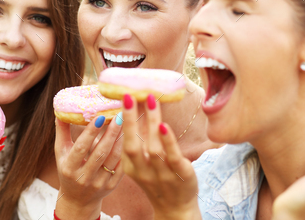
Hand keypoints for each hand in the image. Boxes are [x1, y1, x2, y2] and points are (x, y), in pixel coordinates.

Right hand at [54, 114, 123, 218]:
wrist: (77, 200)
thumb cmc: (68, 169)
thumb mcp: (61, 153)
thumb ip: (62, 132)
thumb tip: (61, 110)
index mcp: (69, 168)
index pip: (81, 148)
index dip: (90, 132)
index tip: (100, 116)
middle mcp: (84, 178)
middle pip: (100, 153)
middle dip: (110, 133)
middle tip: (118, 116)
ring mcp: (99, 184)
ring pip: (113, 159)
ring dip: (120, 140)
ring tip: (125, 123)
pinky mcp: (111, 186)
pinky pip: (121, 168)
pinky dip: (125, 153)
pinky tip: (129, 138)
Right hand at [121, 94, 200, 219]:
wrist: (176, 209)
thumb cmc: (158, 179)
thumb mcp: (142, 165)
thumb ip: (139, 143)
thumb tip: (137, 111)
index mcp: (131, 167)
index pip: (124, 141)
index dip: (124, 120)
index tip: (124, 98)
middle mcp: (143, 171)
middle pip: (133, 144)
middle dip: (130, 119)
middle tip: (130, 95)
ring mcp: (162, 174)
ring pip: (153, 147)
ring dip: (152, 121)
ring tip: (151, 100)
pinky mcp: (180, 174)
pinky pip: (172, 156)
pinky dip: (168, 141)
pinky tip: (165, 125)